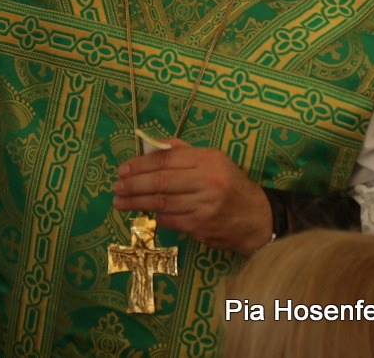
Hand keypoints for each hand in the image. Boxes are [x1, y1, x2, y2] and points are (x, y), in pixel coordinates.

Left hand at [113, 138, 269, 254]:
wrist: (258, 218)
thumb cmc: (230, 185)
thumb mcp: (213, 160)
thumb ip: (183, 152)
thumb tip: (150, 146)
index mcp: (207, 159)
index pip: (165, 160)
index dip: (140, 165)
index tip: (122, 170)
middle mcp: (207, 180)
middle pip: (160, 181)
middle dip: (133, 185)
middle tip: (116, 187)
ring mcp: (205, 204)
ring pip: (162, 202)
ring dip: (137, 203)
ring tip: (120, 202)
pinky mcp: (202, 225)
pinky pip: (171, 220)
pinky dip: (157, 216)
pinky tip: (146, 214)